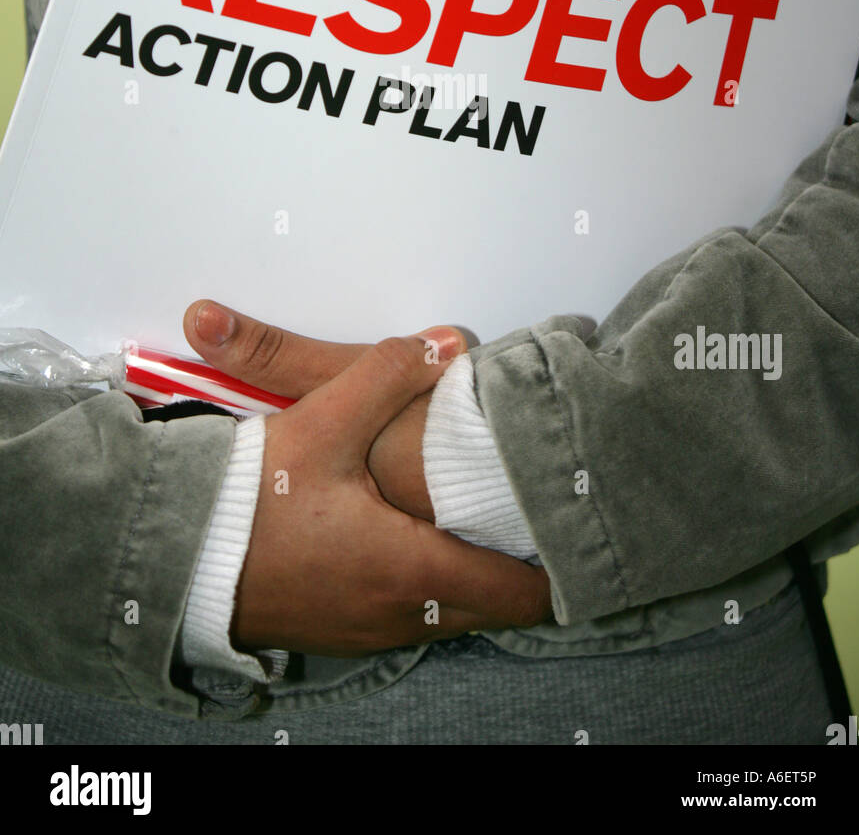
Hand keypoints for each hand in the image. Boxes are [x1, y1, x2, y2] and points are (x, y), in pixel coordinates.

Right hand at [183, 303, 548, 653]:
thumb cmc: (249, 500)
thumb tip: (449, 342)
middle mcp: (400, 616)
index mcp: (413, 571)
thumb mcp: (323, 421)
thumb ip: (391, 372)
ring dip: (472, 575)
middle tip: (532, 511)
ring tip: (483, 518)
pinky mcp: (338, 630)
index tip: (569, 525)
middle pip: (494, 607)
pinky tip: (416, 538)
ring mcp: (368, 632)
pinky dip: (430, 586)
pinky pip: (410, 617)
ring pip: (451, 614)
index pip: (521, 593)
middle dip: (519, 565)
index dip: (557, 563)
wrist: (173, 556)